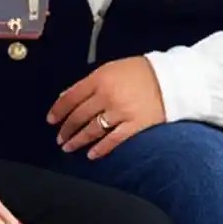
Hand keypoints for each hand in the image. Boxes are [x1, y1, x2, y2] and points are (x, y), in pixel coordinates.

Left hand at [47, 56, 165, 159]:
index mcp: (99, 79)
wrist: (171, 80)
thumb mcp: (109, 69)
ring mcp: (121, 112)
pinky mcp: (136, 126)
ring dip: (78, 140)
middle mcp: (107, 96)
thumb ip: (88, 83)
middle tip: (59, 138)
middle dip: (66, 129)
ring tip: (68, 147)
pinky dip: (101, 149)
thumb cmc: (138, 72)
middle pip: (79, 116)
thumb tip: (66, 96)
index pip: (71, 97)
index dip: (58, 110)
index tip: (51, 120)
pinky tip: (91, 155)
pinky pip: (114, 140)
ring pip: (93, 130)